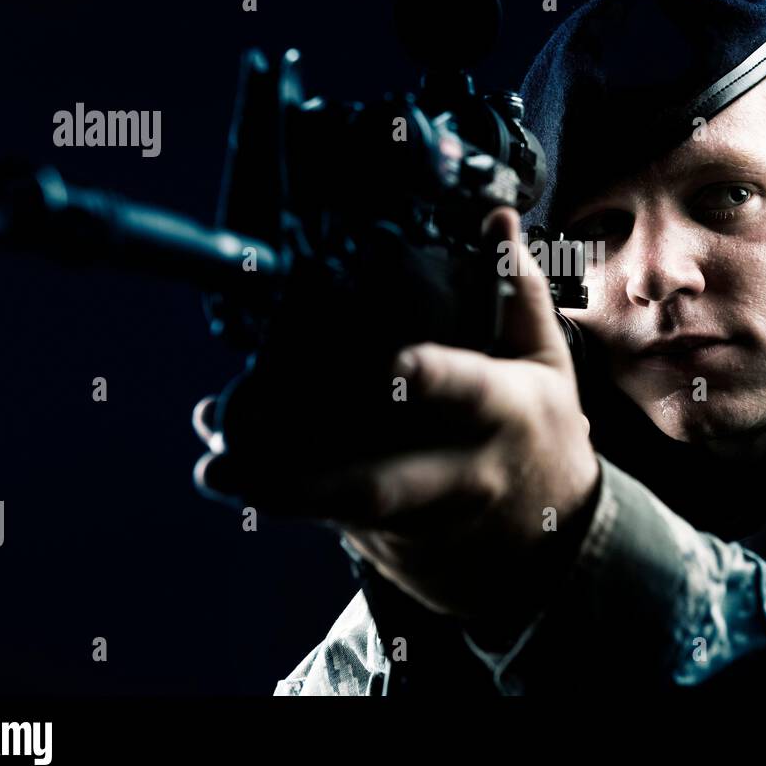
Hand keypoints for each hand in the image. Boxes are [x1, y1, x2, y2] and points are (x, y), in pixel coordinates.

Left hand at [191, 206, 601, 621]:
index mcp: (504, 415)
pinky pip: (333, 518)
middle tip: (236, 462)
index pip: (470, 392)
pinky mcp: (396, 542)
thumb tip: (497, 216)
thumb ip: (517, 292)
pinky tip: (232, 474)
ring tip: (215, 469)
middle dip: (310, 483)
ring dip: (276, 491)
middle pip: (383, 485)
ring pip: (343, 510)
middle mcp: (461, 475)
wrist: (550, 548)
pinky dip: (282, 493)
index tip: (396, 364)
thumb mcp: (546, 364)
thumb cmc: (543, 433)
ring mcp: (424, 520)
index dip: (435, 378)